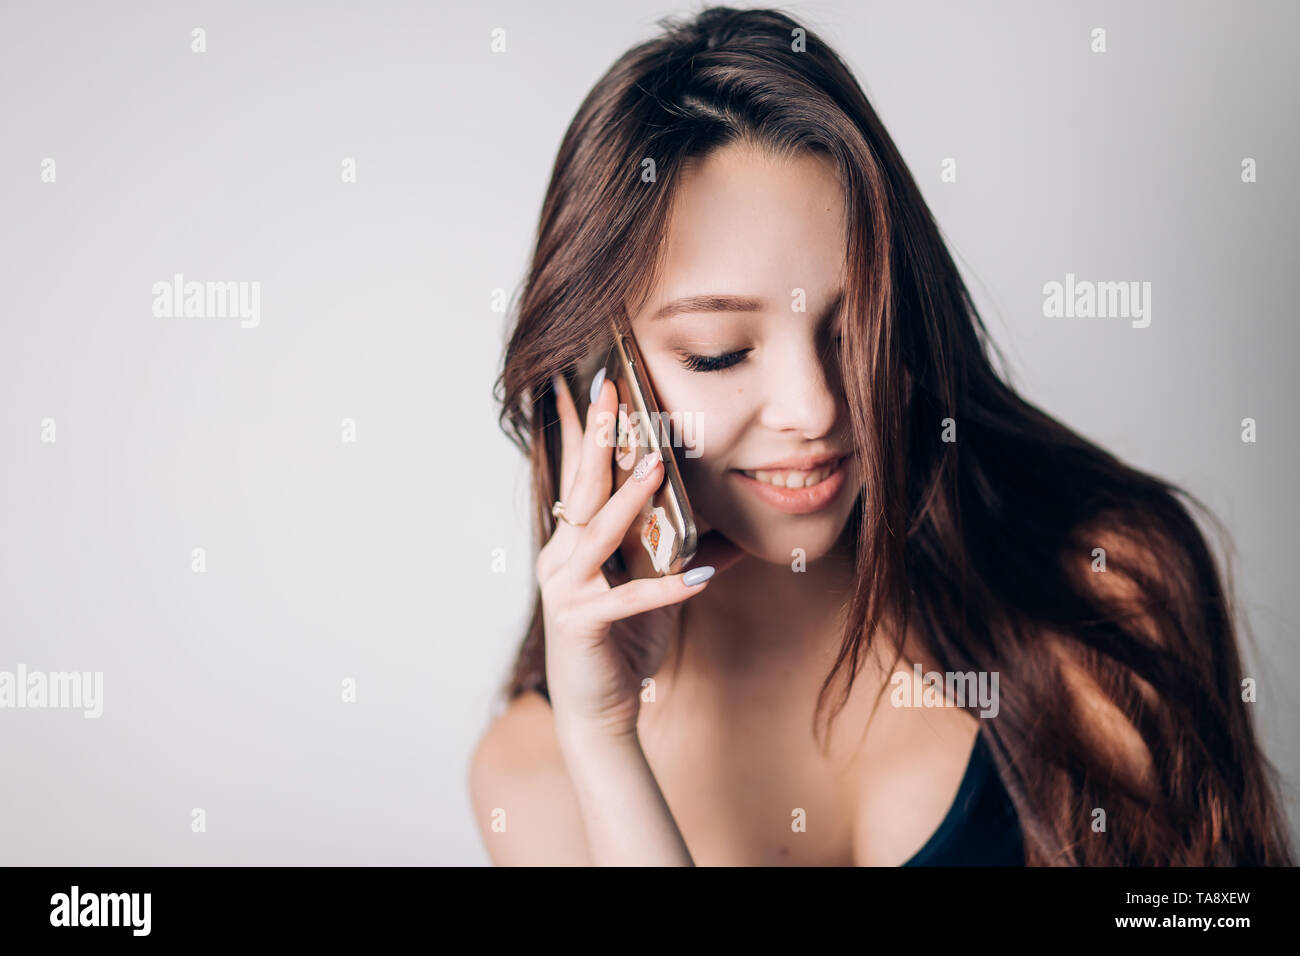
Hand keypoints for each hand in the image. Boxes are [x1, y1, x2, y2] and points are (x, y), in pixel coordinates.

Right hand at [537, 369, 742, 741]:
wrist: (597, 713)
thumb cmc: (622, 646)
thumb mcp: (657, 593)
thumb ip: (680, 558)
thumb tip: (733, 533)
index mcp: (572, 544)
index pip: (579, 477)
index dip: (586, 431)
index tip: (596, 385)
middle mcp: (560, 559)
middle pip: (579, 488)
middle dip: (596, 438)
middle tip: (609, 391)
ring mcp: (565, 591)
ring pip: (595, 534)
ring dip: (628, 498)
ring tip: (657, 464)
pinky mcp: (582, 625)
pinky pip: (626, 601)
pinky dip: (664, 589)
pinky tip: (700, 575)